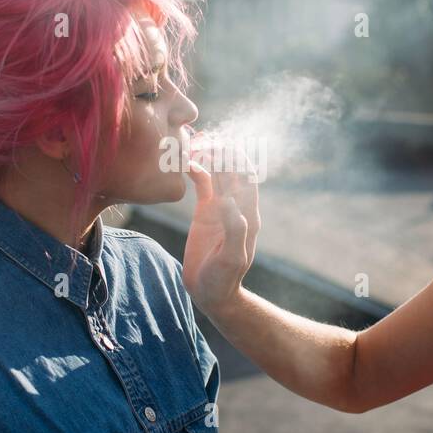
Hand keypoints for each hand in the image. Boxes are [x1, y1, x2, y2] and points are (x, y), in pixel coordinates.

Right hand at [183, 152, 259, 314]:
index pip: (246, 176)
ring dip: (208, 155)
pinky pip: (203, 183)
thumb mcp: (231, 258)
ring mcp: (221, 206)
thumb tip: (228, 200)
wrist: (211, 292)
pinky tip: (184, 163)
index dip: (234, 159)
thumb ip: (234, 230)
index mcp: (247, 214)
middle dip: (221, 151)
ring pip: (218, 171)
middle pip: (233, 167)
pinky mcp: (206, 210)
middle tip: (201, 141)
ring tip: (192, 144)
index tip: (217, 149)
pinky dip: (195, 170)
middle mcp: (237, 205)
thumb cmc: (223, 278)